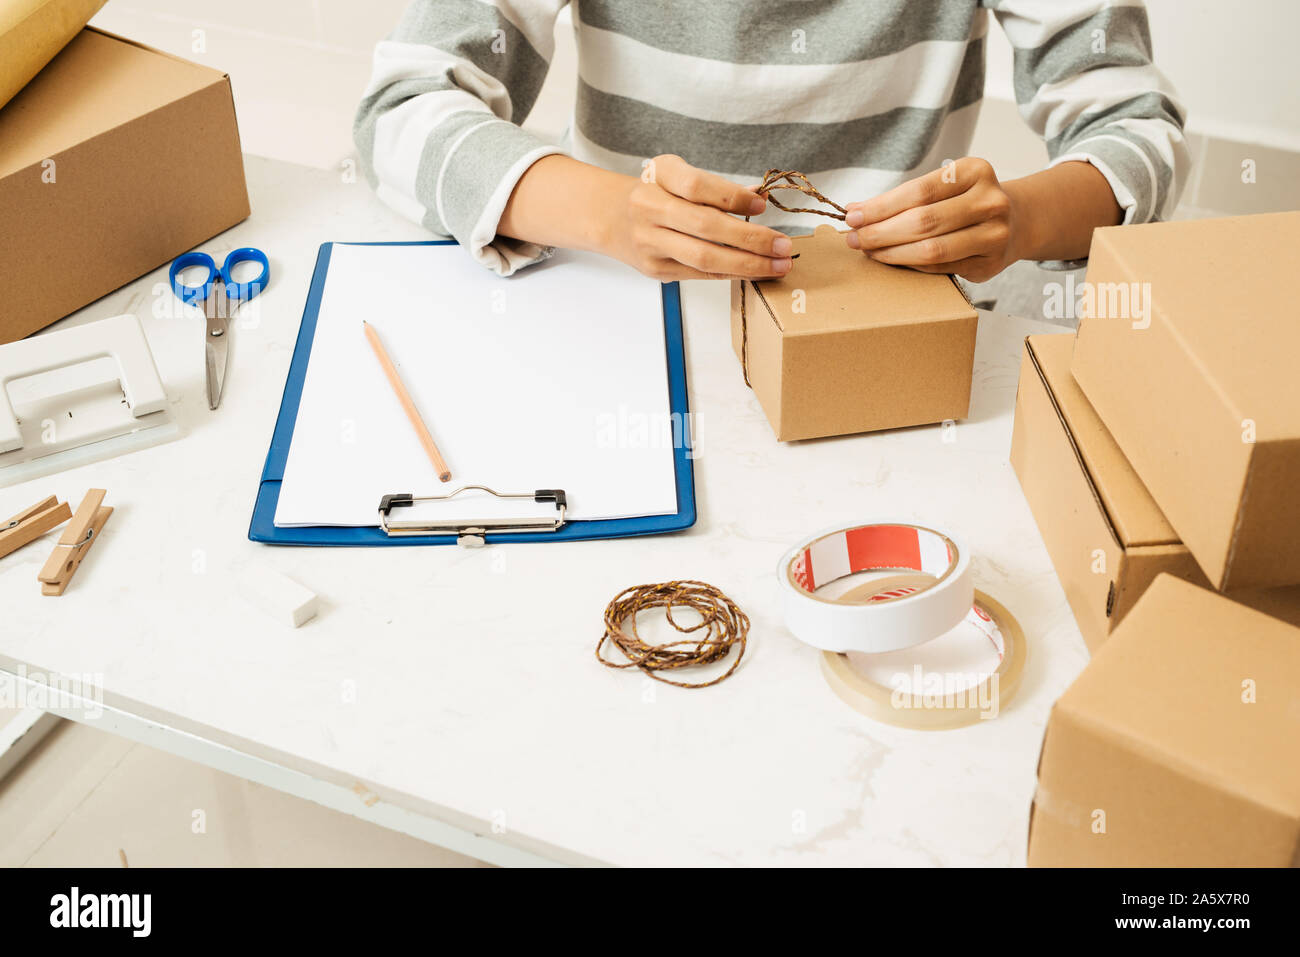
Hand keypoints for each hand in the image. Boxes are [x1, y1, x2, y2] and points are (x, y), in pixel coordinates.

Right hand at [602, 154, 793, 281]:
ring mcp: (650, 242)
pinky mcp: (655, 268)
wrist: (611, 218)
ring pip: (704, 258)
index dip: (733, 198)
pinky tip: (756, 272)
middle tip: (784, 245)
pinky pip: (700, 274)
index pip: (698, 187)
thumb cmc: (656, 193)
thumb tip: (760, 198)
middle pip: (706, 227)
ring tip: (779, 266)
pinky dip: (732, 273)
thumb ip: (717, 187)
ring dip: (747, 264)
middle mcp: (649, 208)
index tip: (762, 205)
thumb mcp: (679, 175)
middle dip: (751, 239)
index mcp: (659, 175)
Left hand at [843, 157, 1018, 282]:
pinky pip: (939, 268)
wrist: (1017, 220)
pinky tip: (891, 259)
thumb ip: (904, 197)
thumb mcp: (944, 185)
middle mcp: (990, 202)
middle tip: (854, 238)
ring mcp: (994, 235)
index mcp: (976, 172)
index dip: (881, 206)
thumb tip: (855, 210)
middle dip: (881, 232)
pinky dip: (909, 265)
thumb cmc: (967, 200)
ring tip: (868, 250)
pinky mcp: (988, 265)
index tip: (852, 216)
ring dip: (891, 253)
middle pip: (924, 222)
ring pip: (931, 250)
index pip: (919, 191)